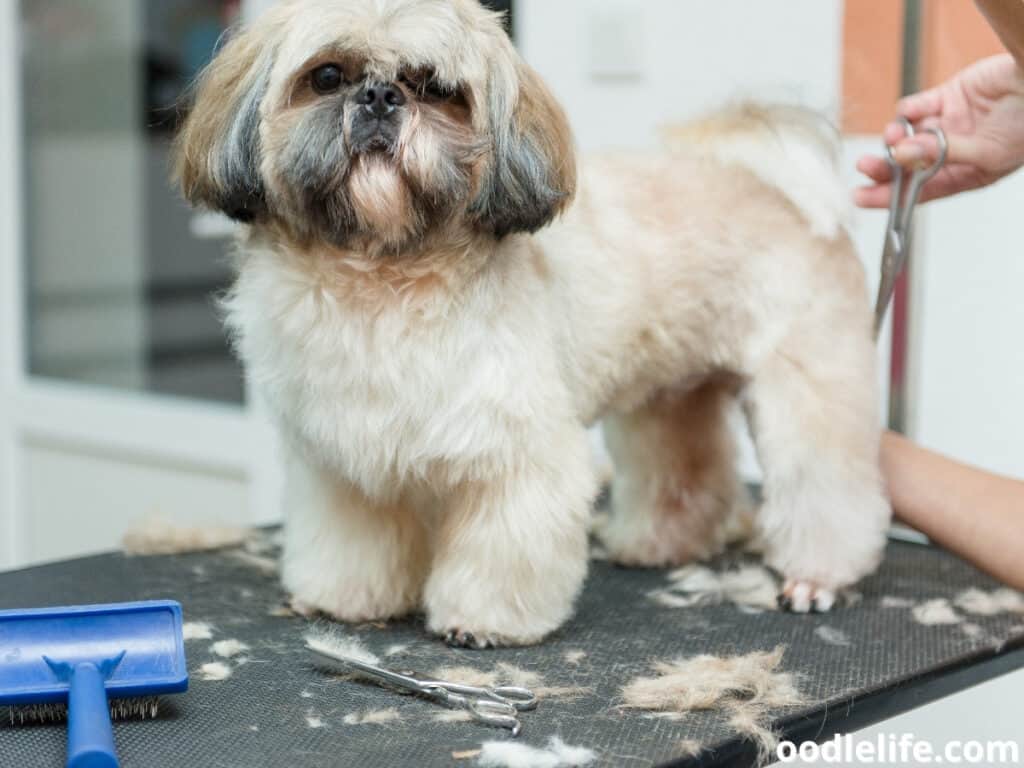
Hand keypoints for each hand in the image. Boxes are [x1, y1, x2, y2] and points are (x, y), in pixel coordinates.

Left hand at [855, 54, 1023, 207]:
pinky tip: (910, 114)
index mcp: (964, 174)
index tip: (860, 196)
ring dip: (895, 137)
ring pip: (908, 135)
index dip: (888, 195)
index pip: (919, 191)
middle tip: (865, 164)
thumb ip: (942, 153)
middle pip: (907, 165)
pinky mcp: (947, 97)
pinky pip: (917, 107)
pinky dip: (907, 111)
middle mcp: (952, 152)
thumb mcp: (987, 151)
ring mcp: (949, 125)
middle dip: (884, 166)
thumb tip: (902, 155)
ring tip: (894, 134)